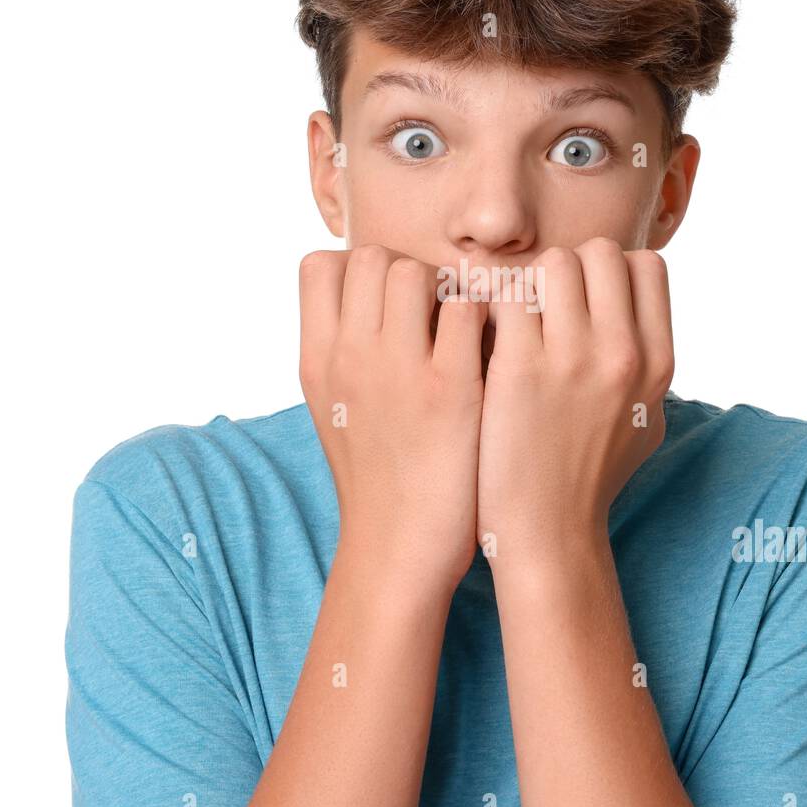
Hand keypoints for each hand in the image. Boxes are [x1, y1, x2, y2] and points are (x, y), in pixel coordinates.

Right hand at [299, 245, 488, 598]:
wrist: (396, 550)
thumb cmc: (374, 478)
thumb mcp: (331, 408)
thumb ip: (342, 351)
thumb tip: (363, 298)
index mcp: (316, 359)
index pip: (320, 265)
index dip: (359, 269)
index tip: (387, 301)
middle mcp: (349, 356)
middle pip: (372, 257)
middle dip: (408, 271)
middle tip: (434, 312)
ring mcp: (397, 370)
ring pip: (416, 272)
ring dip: (446, 289)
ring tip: (461, 329)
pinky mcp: (450, 390)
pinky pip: (467, 310)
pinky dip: (483, 317)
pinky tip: (489, 348)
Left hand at [475, 238, 674, 576]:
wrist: (547, 534)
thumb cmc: (590, 476)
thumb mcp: (646, 418)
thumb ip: (645, 361)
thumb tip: (632, 309)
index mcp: (658, 362)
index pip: (646, 265)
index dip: (610, 273)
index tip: (584, 301)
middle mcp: (623, 352)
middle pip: (600, 252)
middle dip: (568, 269)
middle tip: (542, 307)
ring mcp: (572, 358)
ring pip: (552, 263)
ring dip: (527, 282)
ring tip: (511, 320)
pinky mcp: (518, 368)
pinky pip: (504, 296)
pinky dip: (489, 307)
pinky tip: (481, 336)